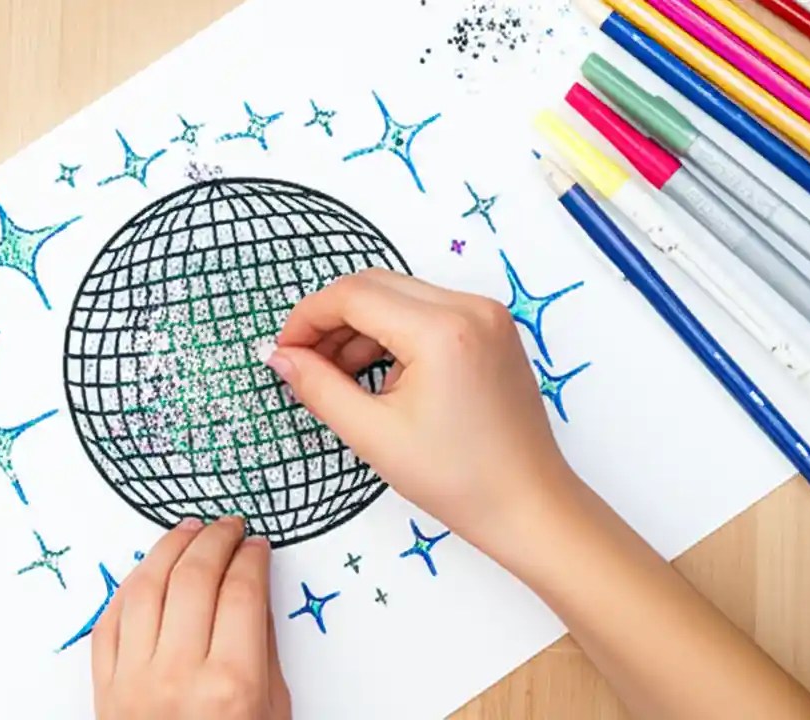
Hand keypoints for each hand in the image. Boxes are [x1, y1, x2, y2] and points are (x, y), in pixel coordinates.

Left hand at [92, 517, 291, 719]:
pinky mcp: (105, 687)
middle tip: (229, 527)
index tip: (257, 546)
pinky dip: (130, 585)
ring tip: (189, 531)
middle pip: (193, 579)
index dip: (251, 558)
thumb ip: (264, 650)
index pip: (242, 593)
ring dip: (169, 547)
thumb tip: (255, 589)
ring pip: (145, 587)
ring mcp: (133, 679)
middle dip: (215, 540)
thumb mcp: (269, 711)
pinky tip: (151, 568)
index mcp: (230, 685)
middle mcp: (177, 676)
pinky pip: (110, 619)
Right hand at [266, 269, 579, 551]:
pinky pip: (427, 311)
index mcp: (442, 330)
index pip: (353, 295)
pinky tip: (378, 377)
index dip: (307, 319)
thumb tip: (280, 356)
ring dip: (360, 327)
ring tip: (337, 377)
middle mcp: (469, 307)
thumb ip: (319, 387)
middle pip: (375, 285)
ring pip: (399, 296)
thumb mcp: (374, 435)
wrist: (529, 505)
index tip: (283, 352)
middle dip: (331, 320)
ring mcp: (486, 314)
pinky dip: (393, 334)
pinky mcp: (492, 329)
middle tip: (303, 363)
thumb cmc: (458, 480)